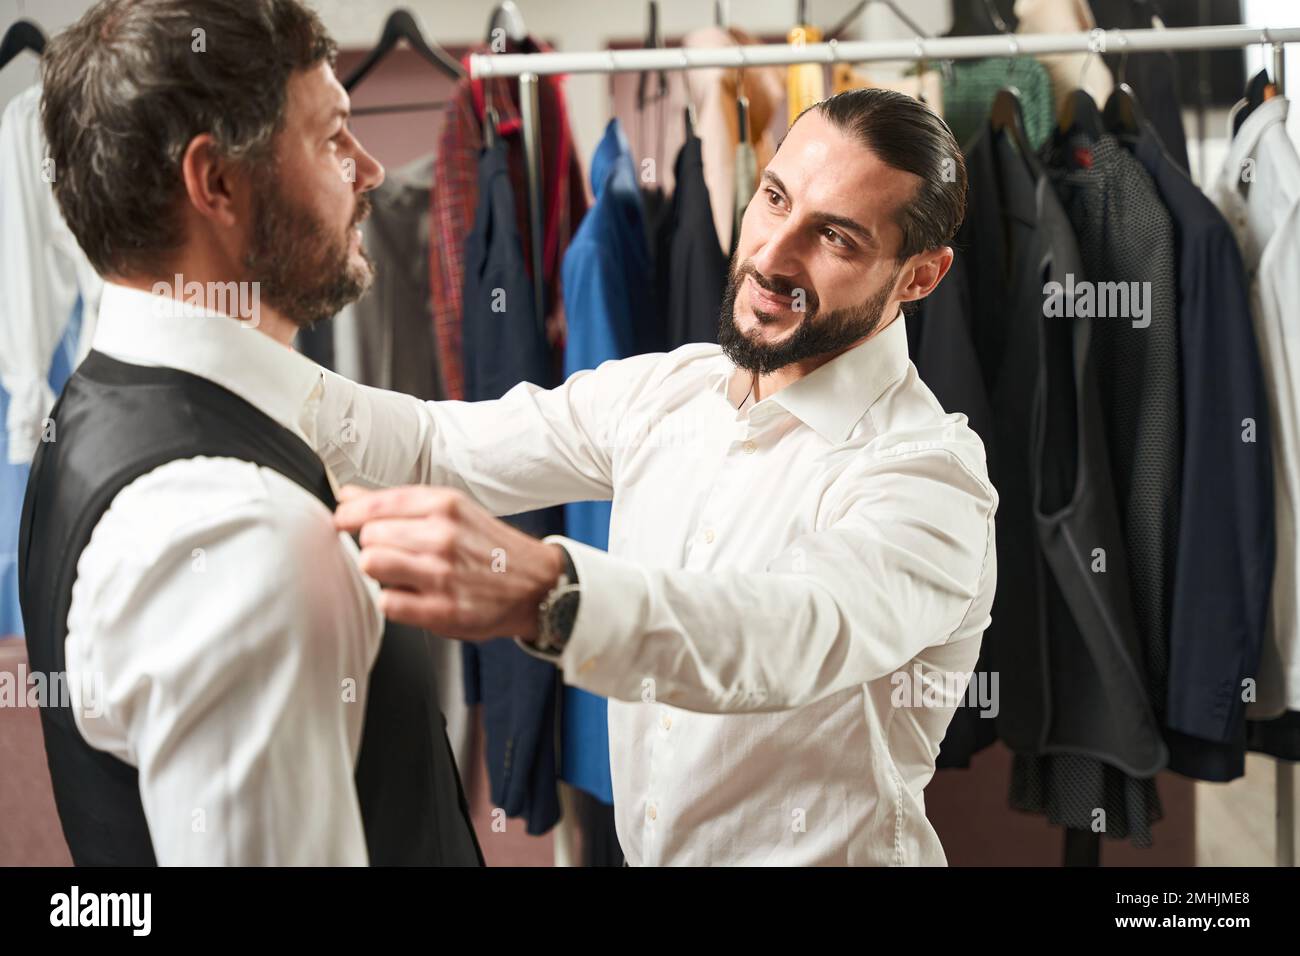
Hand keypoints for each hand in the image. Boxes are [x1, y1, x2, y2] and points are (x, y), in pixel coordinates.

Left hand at [333, 485, 564, 639]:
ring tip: (400, 574)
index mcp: (444, 505)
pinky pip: (387, 601)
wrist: (537, 584)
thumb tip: (348, 495)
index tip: (344, 522)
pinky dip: (392, 600)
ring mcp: (443, 573)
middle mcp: (443, 535)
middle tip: (394, 553)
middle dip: (374, 545)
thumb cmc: (489, 548)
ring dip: (380, 571)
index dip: (350, 515)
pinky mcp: (443, 610)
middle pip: (369, 535)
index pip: (375, 504)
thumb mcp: (452, 511)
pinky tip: (411, 596)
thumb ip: (399, 504)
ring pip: (373, 564)